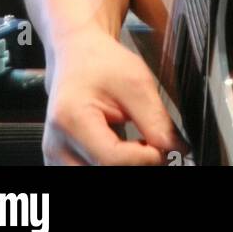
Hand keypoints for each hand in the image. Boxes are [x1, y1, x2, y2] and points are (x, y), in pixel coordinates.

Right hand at [43, 27, 182, 165]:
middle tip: (155, 146)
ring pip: (99, 176)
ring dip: (126, 166)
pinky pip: (92, 173)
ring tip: (139, 145)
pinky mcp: (61, 163)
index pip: (111, 159)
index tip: (164, 147)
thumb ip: (155, 119)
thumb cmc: (101, 63)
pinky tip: (124, 151)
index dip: (145, 158)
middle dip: (137, 164)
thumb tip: (176, 149)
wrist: (76, 56)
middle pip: (104, 173)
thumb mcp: (136, 81)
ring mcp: (56, 157)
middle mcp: (57, 145)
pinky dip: (113, 166)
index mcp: (71, 119)